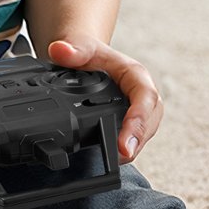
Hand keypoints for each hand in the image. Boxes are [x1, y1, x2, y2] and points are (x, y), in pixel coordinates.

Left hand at [47, 36, 161, 162]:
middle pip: (149, 119)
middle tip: (120, 156)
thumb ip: (72, 49)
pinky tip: (111, 159)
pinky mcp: (128, 124)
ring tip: (115, 161)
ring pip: (144, 133)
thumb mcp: (81, 47)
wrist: (86, 59)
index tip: (125, 142)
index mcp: (135, 74)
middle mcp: (140, 95)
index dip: (137, 120)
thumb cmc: (89, 54)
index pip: (144, 96)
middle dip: (137, 140)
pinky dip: (124, 149)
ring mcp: (136, 112)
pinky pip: (133, 139)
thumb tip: (59, 50)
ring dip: (133, 147)